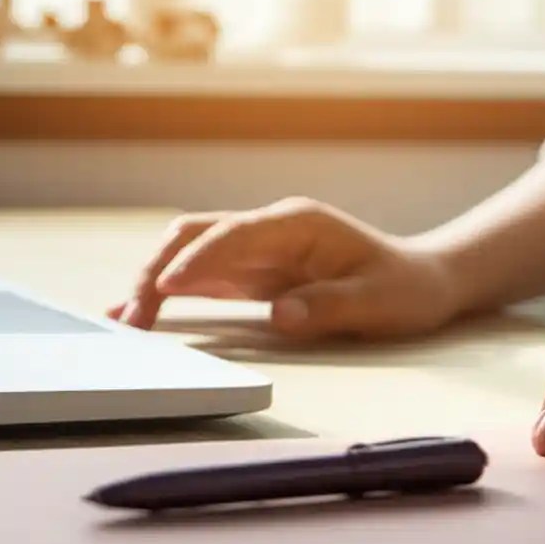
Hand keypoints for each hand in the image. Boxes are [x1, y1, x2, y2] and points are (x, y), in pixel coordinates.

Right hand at [106, 197, 461, 339]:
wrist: (420, 279)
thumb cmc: (403, 287)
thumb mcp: (378, 302)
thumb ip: (329, 306)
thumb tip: (280, 315)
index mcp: (297, 224)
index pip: (233, 234)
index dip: (196, 260)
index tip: (165, 288)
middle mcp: (269, 228)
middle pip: (195, 234)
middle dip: (157, 270)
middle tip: (132, 316)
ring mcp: (254, 248)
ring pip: (187, 251)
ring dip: (153, 280)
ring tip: (124, 320)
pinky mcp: (248, 271)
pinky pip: (197, 274)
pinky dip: (166, 291)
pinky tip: (137, 313)